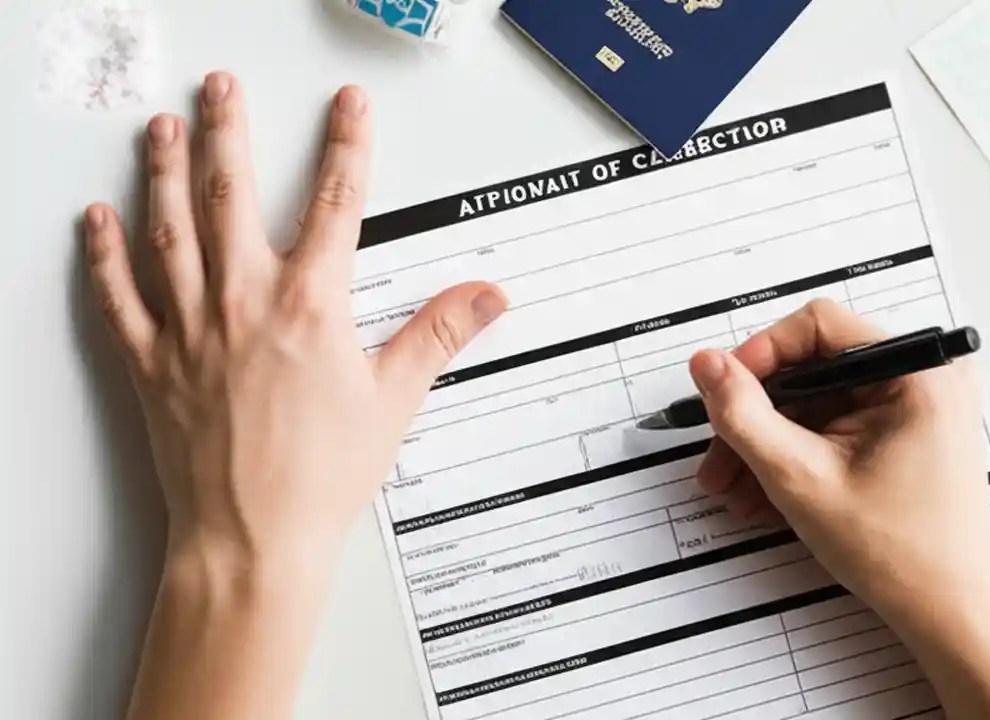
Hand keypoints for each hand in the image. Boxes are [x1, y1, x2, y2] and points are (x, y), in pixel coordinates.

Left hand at [85, 72, 506, 719]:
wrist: (252, 537)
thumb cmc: (318, 477)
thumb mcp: (394, 400)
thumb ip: (439, 335)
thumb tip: (484, 297)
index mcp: (310, 308)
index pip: (334, 206)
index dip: (346, 147)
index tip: (347, 110)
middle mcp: (244, 306)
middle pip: (233, 197)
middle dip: (230, 132)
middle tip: (222, 90)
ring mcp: (192, 330)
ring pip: (171, 231)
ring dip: (165, 172)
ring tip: (163, 129)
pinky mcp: (153, 363)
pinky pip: (119, 298)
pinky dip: (105, 256)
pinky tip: (100, 221)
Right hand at [690, 301, 989, 718]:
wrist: (946, 612)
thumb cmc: (901, 554)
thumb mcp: (801, 478)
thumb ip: (744, 415)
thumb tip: (708, 366)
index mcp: (918, 374)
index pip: (819, 325)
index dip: (760, 354)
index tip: (724, 389)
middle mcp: (925, 379)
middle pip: (813, 368)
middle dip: (756, 416)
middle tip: (719, 452)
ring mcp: (917, 407)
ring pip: (817, 402)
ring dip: (768, 442)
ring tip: (735, 485)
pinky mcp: (905, 432)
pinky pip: (836, 425)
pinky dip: (797, 454)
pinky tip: (765, 490)